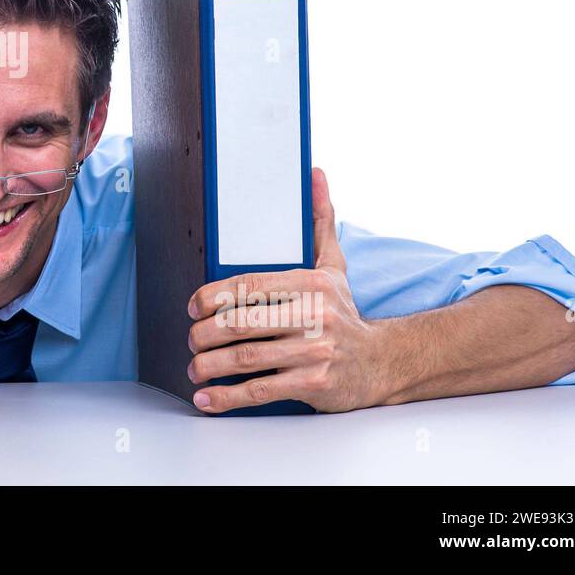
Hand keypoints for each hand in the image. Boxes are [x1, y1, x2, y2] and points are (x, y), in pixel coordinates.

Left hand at [186, 168, 389, 413]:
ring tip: (194, 368)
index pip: (249, 285)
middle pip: (242, 323)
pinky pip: (262, 390)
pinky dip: (229, 398)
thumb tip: (314, 175)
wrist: (384, 362)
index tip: (192, 307)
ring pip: (247, 358)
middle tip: (190, 340)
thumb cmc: (345, 313)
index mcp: (311, 283)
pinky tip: (208, 399)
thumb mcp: (334, 265)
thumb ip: (320, 221)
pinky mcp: (314, 384)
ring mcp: (314, 352)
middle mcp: (314, 316)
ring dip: (210, 365)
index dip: (213, 295)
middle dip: (205, 333)